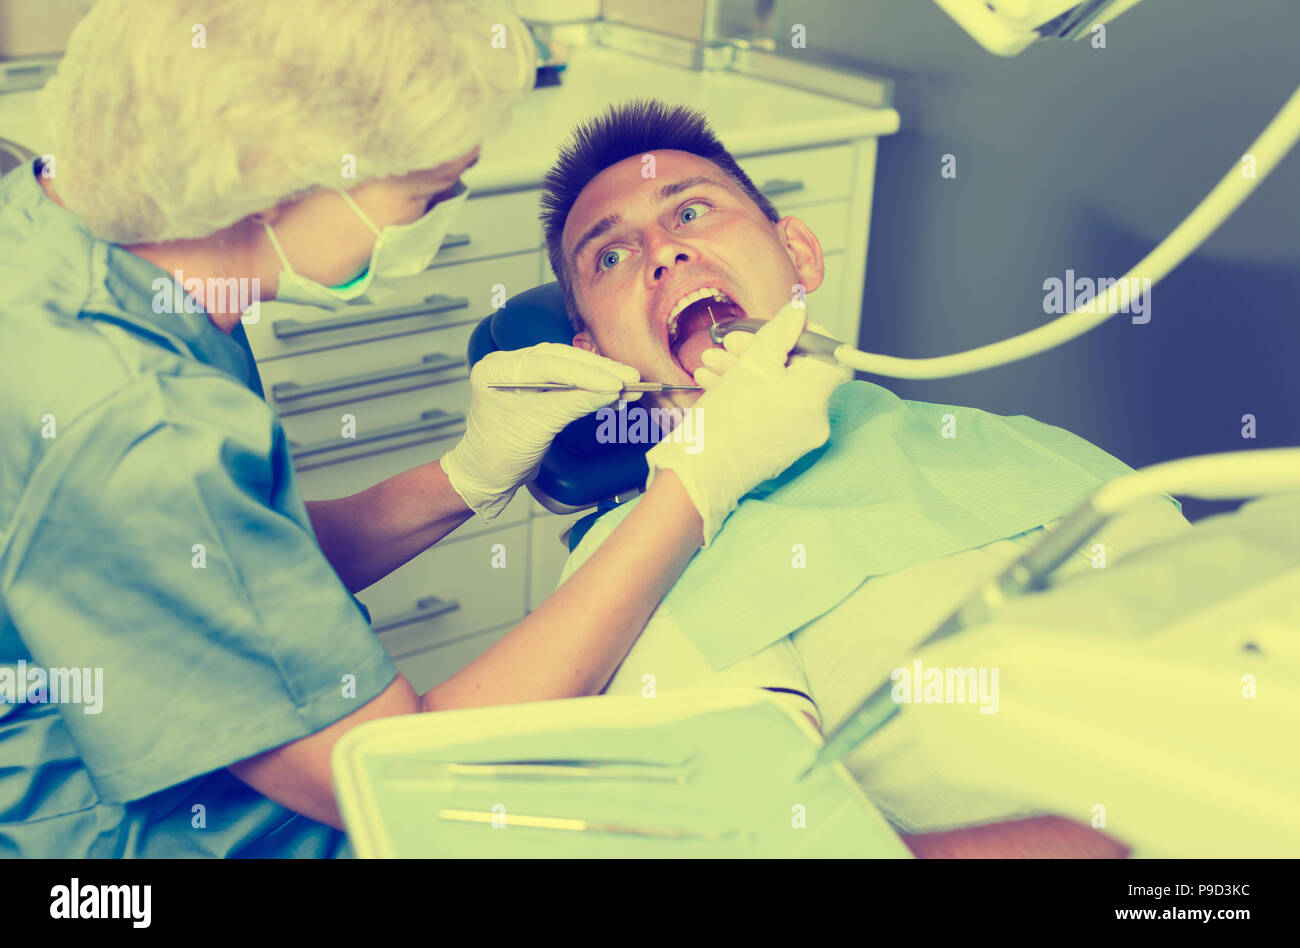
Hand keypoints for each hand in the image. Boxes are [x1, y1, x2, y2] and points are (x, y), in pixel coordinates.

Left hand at [442, 343, 639, 518]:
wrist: (487, 476)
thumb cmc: (500, 455)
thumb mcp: (540, 427)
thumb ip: (574, 404)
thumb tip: (611, 390)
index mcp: (497, 370)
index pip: (548, 364)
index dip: (585, 373)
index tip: (615, 382)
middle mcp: (507, 365)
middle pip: (560, 359)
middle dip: (597, 370)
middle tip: (631, 377)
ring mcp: (520, 374)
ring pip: (566, 366)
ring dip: (598, 375)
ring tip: (629, 383)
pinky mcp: (534, 386)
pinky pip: (565, 379)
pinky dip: (589, 385)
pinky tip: (612, 388)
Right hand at [645, 303, 851, 544]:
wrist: (700, 472)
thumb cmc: (725, 420)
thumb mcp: (753, 362)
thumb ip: (781, 331)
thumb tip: (799, 310)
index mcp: (816, 397)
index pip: (829, 355)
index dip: (806, 335)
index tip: (781, 328)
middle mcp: (815, 420)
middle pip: (798, 371)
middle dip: (762, 351)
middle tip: (731, 343)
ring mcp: (798, 436)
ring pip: (778, 389)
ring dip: (747, 370)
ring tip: (711, 363)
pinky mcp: (780, 447)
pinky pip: (771, 409)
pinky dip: (749, 394)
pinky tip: (715, 382)